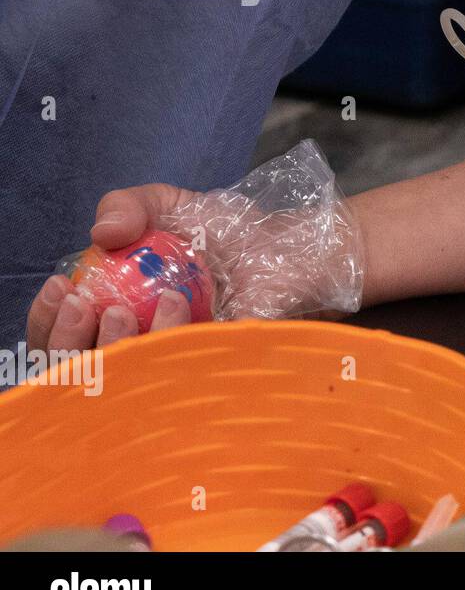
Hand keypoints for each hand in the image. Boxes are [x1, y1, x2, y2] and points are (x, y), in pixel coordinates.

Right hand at [27, 141, 365, 348]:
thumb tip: (101, 234)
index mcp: (113, 315)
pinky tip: (181, 308)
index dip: (47, 325)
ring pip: (122, 385)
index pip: (57, 340)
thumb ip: (126, 204)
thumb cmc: (225, 231)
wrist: (292, 246)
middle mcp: (136, 349)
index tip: (61, 291)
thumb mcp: (168, 204)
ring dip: (118, 347)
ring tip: (137, 305)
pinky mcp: (212, 377)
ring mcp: (173, 369)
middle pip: (76, 376)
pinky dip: (170, 345)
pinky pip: (178, 380)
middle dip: (69, 342)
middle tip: (97, 305)